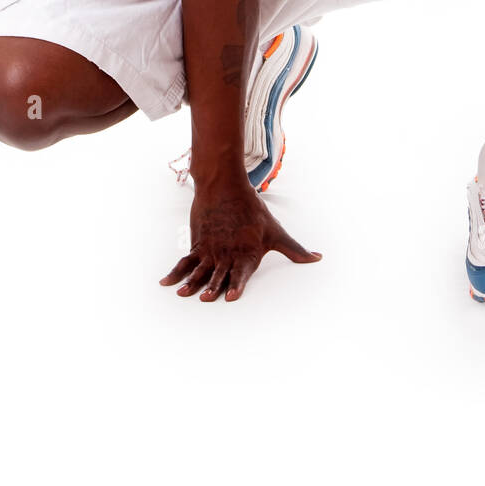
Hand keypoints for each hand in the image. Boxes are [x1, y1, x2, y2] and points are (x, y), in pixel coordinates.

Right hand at [160, 184, 321, 301]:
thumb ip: (295, 250)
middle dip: (212, 287)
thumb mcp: (276, 232)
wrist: (225, 187)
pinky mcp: (198, 244)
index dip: (237, 285)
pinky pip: (185, 261)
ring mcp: (211, 249)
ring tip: (184, 294)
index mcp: (247, 253)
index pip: (242, 273)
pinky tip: (166, 283)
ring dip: (192, 282)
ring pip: (200, 270)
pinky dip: (175, 273)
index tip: (231, 296)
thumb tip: (318, 259)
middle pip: (219, 274)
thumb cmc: (253, 212)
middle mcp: (227, 253)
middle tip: (206, 298)